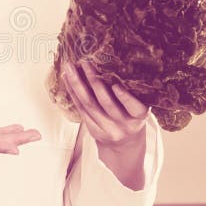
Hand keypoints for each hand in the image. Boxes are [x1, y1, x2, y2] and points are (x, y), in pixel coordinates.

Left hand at [61, 60, 148, 188]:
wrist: (125, 143)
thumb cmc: (133, 116)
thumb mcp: (138, 107)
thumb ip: (132, 92)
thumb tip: (113, 63)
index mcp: (139, 117)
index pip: (134, 107)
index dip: (125, 98)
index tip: (116, 85)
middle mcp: (123, 125)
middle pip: (106, 102)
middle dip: (94, 81)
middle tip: (85, 62)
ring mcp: (107, 129)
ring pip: (89, 104)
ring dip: (77, 83)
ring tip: (70, 67)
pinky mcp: (93, 130)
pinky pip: (80, 108)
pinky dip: (73, 92)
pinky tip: (67, 78)